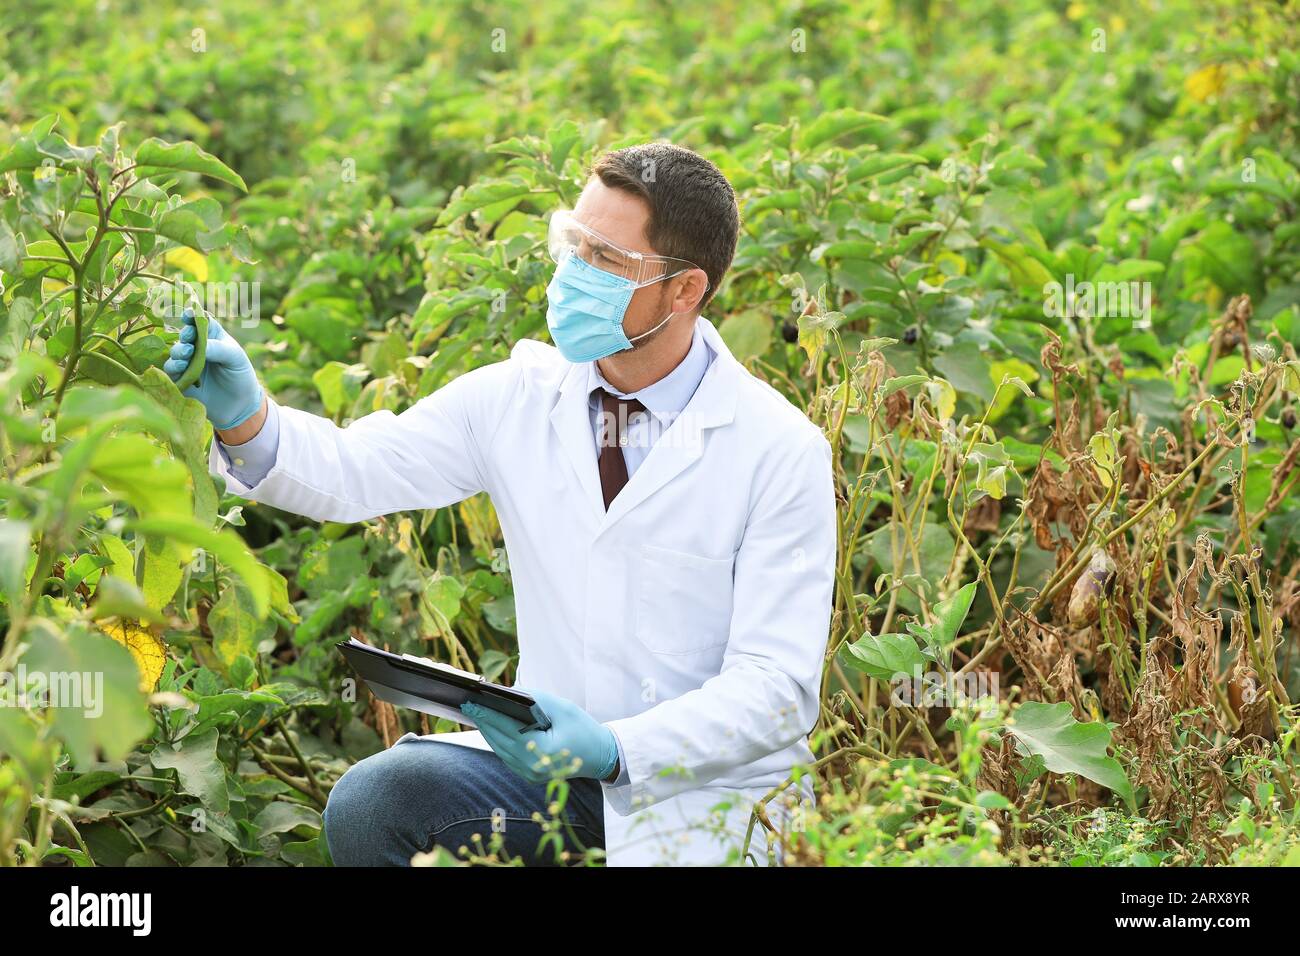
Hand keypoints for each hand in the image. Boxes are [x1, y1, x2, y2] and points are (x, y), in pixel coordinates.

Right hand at [163, 309, 262, 429]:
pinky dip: (174, 366)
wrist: (239, 406)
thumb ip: (219, 349)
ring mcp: (188, 363)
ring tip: (187, 354)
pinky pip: (171, 370)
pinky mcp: (181, 379)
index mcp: (213, 336)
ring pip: (176, 352)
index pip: (201, 321)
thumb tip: (198, 345)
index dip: (193, 316)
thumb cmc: (240, 376)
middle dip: (185, 334)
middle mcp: (198, 347)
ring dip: (179, 351)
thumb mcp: (236, 358)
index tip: (189, 315)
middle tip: (189, 338)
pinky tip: (180, 366)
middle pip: (186, 335)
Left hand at [462, 690, 618, 783]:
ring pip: (500, 749)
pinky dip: (498, 740)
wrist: (601, 756)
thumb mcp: (562, 708)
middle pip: (499, 740)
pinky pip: (507, 755)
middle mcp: (532, 766)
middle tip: (467, 704)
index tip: (471, 702)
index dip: (487, 714)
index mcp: (542, 750)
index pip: (507, 728)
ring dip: (488, 731)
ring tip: (475, 713)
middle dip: (483, 721)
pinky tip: (491, 727)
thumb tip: (508, 692)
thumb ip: (535, 699)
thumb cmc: (584, 729)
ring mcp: (530, 774)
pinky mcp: (529, 775)